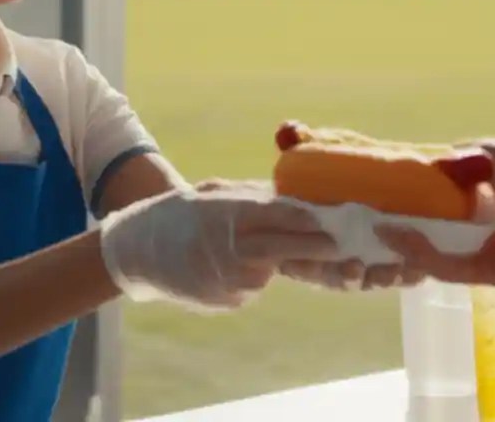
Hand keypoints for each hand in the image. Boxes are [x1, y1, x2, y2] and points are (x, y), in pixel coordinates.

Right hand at [99, 182, 338, 310]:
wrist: (142, 249)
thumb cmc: (189, 213)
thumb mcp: (220, 194)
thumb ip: (259, 199)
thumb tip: (307, 201)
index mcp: (229, 214)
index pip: (279, 216)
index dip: (310, 220)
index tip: (337, 221)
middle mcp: (230, 248)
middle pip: (288, 250)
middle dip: (321, 251)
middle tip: (352, 252)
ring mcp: (229, 279)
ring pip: (274, 271)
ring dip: (284, 262)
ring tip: (248, 247)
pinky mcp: (228, 300)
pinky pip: (256, 286)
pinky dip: (256, 276)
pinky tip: (230, 266)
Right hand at [376, 139, 494, 286]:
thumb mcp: (483, 155)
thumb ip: (448, 160)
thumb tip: (413, 163)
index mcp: (474, 209)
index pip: (430, 213)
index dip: (404, 209)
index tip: (377, 199)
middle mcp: (474, 237)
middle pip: (425, 239)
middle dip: (396, 233)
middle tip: (366, 219)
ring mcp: (478, 258)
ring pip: (429, 258)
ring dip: (401, 247)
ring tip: (376, 229)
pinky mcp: (485, 274)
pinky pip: (444, 268)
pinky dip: (419, 254)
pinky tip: (399, 235)